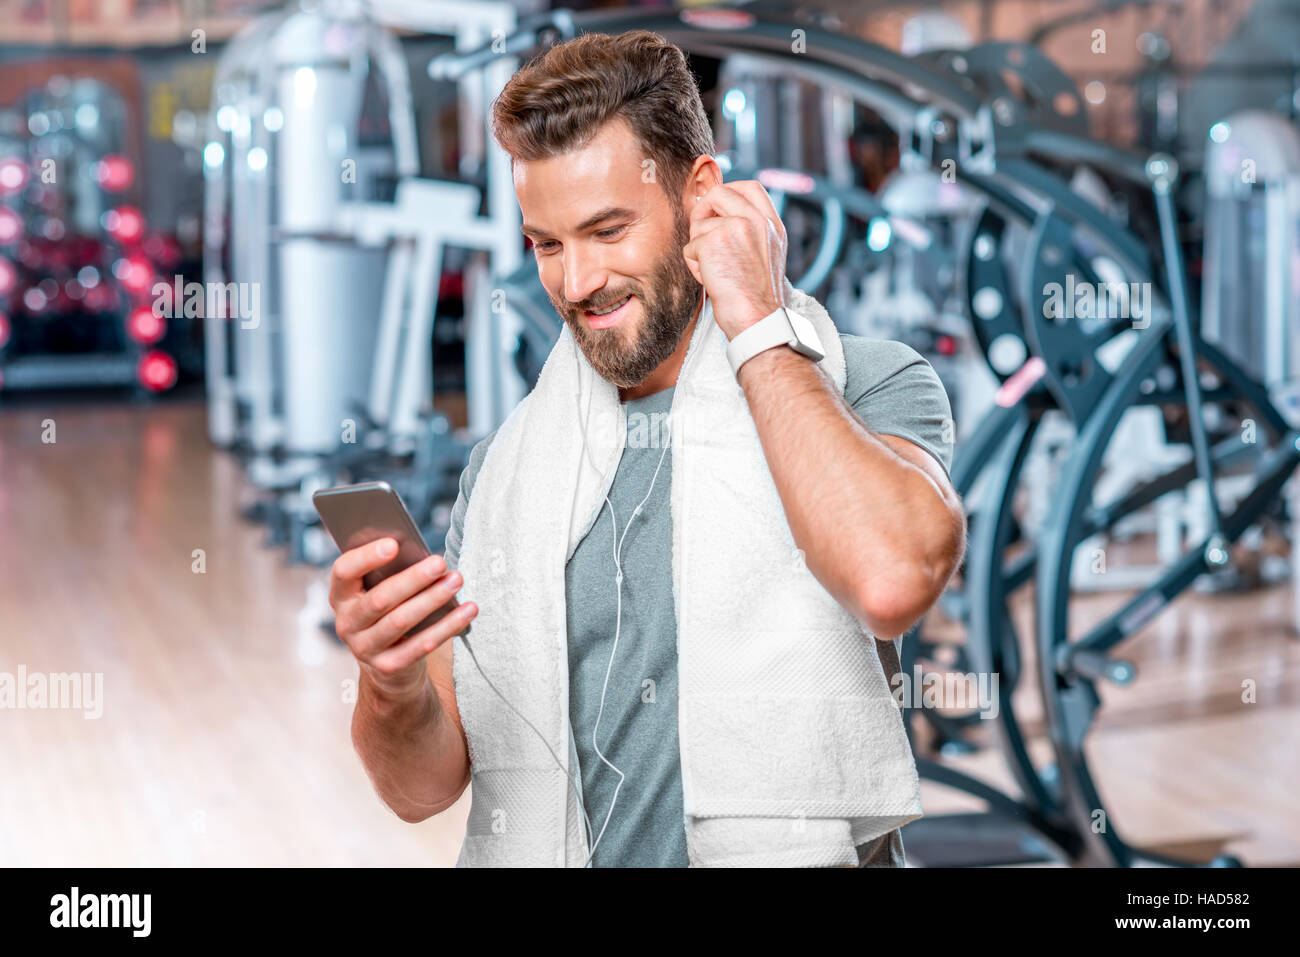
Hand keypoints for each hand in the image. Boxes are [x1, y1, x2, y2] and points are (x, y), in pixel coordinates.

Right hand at [328, 538, 477, 700]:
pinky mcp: (388, 666)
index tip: (394, 544)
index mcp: (341, 596)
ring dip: (432, 599)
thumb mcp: (382, 590)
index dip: (366, 557)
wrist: (387, 664)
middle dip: (413, 578)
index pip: (344, 571)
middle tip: (440, 562)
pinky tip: (467, 611)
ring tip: (456, 581)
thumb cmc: (390, 610)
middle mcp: (347, 623)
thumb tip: (422, 555)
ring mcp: (364, 648)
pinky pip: (420, 646)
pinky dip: (447, 626)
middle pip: (380, 598)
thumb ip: (391, 572)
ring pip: (401, 621)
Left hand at [681, 180, 787, 339]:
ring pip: (700, 224)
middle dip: (703, 213)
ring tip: (714, 270)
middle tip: (703, 238)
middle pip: (718, 193)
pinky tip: (711, 280)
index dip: (727, 193)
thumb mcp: (766, 255)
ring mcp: (736, 227)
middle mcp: (757, 220)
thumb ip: (750, 230)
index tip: (716, 210)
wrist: (758, 320)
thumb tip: (717, 215)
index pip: (749, 187)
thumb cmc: (757, 297)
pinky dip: (694, 266)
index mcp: (773, 224)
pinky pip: (690, 247)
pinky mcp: (714, 241)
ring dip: (698, 249)